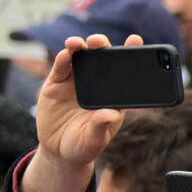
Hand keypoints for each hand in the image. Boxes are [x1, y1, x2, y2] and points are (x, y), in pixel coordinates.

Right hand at [20, 33, 141, 191]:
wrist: (58, 152)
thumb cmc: (83, 147)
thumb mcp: (94, 141)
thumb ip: (101, 126)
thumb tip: (111, 114)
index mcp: (111, 96)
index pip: (123, 71)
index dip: (129, 53)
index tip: (135, 39)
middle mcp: (94, 85)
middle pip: (100, 58)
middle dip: (101, 46)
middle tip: (99, 43)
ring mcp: (74, 82)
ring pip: (79, 57)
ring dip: (79, 46)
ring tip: (79, 44)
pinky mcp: (56, 84)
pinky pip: (60, 67)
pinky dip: (63, 58)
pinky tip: (65, 54)